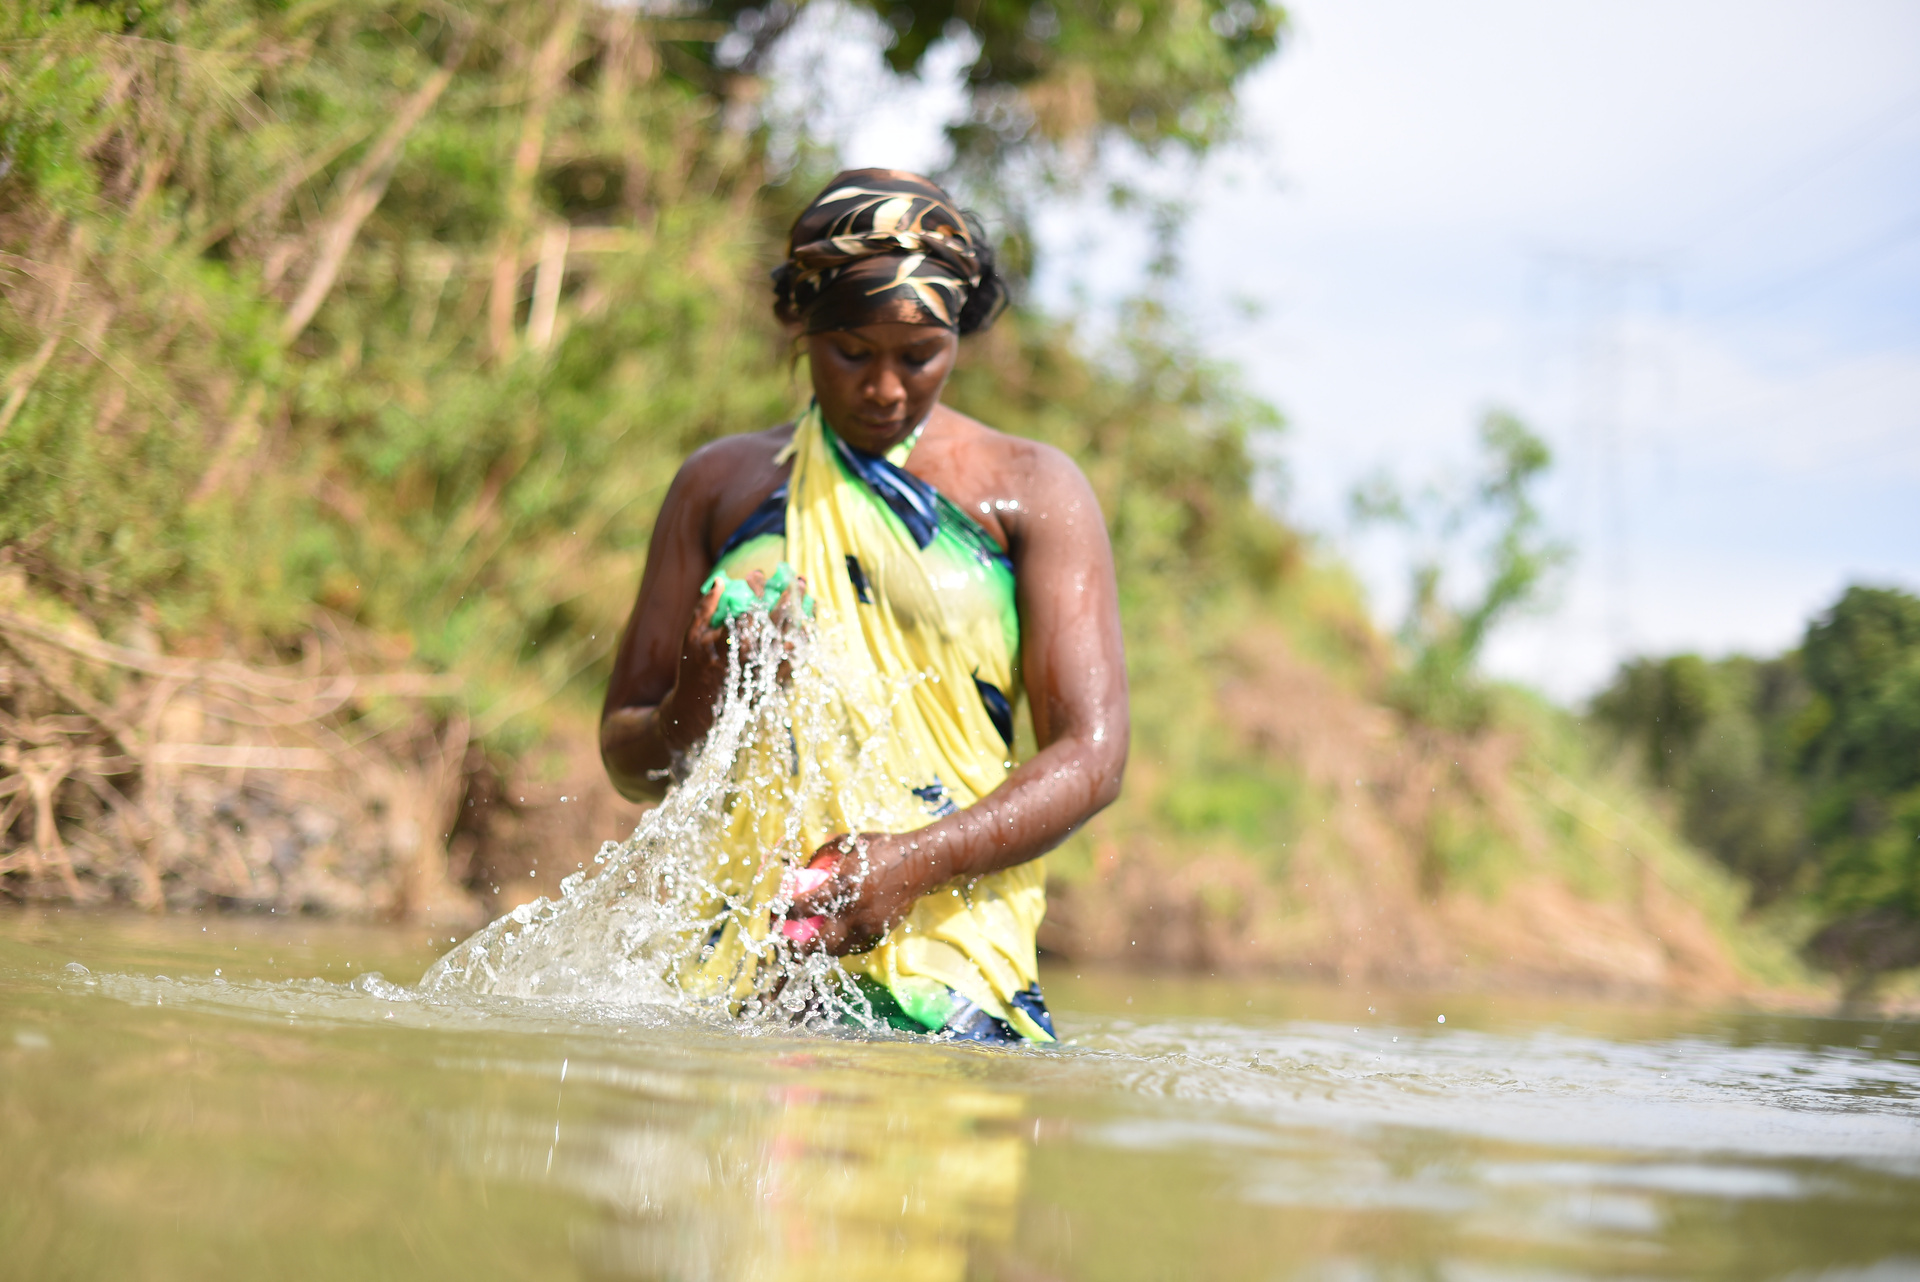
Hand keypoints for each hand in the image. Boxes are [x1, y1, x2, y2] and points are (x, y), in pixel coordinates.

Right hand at [657, 570, 806, 751]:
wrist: (700, 712)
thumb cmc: (693, 671)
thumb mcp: (690, 637)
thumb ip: (705, 608)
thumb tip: (721, 579)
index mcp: (730, 646)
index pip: (750, 610)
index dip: (757, 589)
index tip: (758, 573)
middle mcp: (752, 660)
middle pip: (778, 624)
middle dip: (790, 598)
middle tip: (798, 580)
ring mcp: (766, 674)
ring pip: (792, 642)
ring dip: (803, 619)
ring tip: (811, 601)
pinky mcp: (775, 686)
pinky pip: (796, 661)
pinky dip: (804, 644)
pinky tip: (808, 628)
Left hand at [785, 830, 950, 955]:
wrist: (922, 864)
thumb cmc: (881, 849)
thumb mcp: (848, 843)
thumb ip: (821, 857)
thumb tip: (800, 871)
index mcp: (844, 884)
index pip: (805, 906)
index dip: (784, 912)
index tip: (774, 911)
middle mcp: (855, 910)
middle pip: (817, 942)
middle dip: (796, 947)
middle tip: (784, 943)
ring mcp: (869, 925)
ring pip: (834, 950)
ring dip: (816, 949)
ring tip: (803, 944)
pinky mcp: (879, 933)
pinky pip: (852, 946)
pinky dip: (838, 944)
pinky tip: (830, 937)